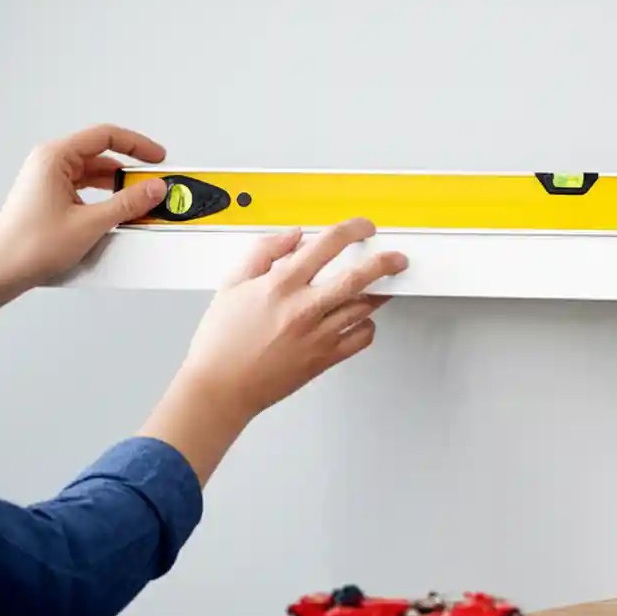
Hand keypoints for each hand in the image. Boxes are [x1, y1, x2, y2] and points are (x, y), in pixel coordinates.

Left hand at [0, 124, 168, 293]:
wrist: (2, 270)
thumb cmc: (28, 245)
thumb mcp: (90, 223)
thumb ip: (128, 203)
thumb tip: (153, 189)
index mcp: (54, 158)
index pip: (105, 136)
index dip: (137, 145)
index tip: (157, 158)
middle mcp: (50, 164)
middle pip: (102, 155)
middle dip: (131, 171)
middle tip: (152, 186)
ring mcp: (50, 180)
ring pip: (96, 174)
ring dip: (119, 187)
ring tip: (139, 202)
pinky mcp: (52, 196)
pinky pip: (87, 189)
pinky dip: (107, 198)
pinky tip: (119, 212)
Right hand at [139, 218, 408, 484]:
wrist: (220, 387)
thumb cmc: (222, 341)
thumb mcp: (232, 284)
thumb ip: (264, 252)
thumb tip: (294, 236)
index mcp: (281, 285)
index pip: (327, 245)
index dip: (352, 230)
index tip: (363, 228)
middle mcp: (303, 308)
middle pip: (358, 278)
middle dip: (385, 263)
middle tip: (396, 259)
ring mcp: (317, 335)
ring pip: (364, 308)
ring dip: (378, 294)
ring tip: (379, 287)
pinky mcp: (324, 359)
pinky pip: (361, 339)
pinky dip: (367, 326)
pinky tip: (359, 320)